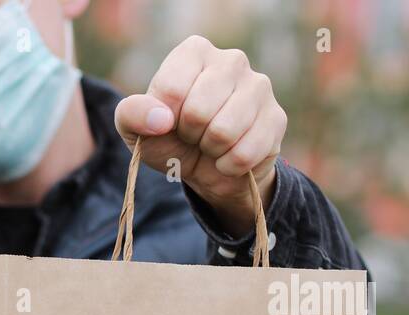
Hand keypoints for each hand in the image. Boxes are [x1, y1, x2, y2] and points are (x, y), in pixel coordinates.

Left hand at [114, 35, 287, 236]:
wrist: (205, 169)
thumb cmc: (169, 139)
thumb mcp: (136, 128)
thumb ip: (132, 114)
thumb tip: (161, 119)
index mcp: (194, 52)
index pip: (171, 89)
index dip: (163, 118)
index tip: (169, 120)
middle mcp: (232, 60)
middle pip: (198, 111)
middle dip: (188, 134)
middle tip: (192, 134)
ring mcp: (259, 87)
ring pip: (224, 131)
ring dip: (210, 149)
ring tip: (210, 142)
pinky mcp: (276, 118)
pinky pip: (245, 153)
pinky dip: (229, 165)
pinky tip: (228, 155)